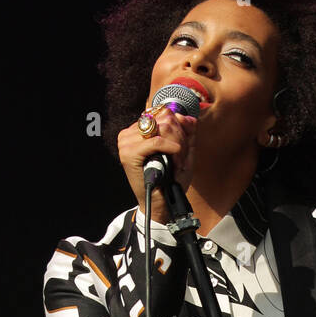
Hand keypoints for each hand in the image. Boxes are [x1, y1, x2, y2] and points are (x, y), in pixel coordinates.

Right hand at [117, 105, 196, 224]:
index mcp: (139, 130)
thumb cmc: (170, 180)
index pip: (164, 112)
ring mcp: (127, 142)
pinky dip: (172, 150)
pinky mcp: (129, 153)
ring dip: (178, 146)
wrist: (163, 204)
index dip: (180, 127)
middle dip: (180, 138)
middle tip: (181, 157)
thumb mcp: (182, 152)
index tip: (183, 146)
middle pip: (165, 118)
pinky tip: (175, 163)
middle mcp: (130, 132)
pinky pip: (157, 141)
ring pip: (163, 128)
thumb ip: (186, 132)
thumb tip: (188, 117)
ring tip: (178, 163)